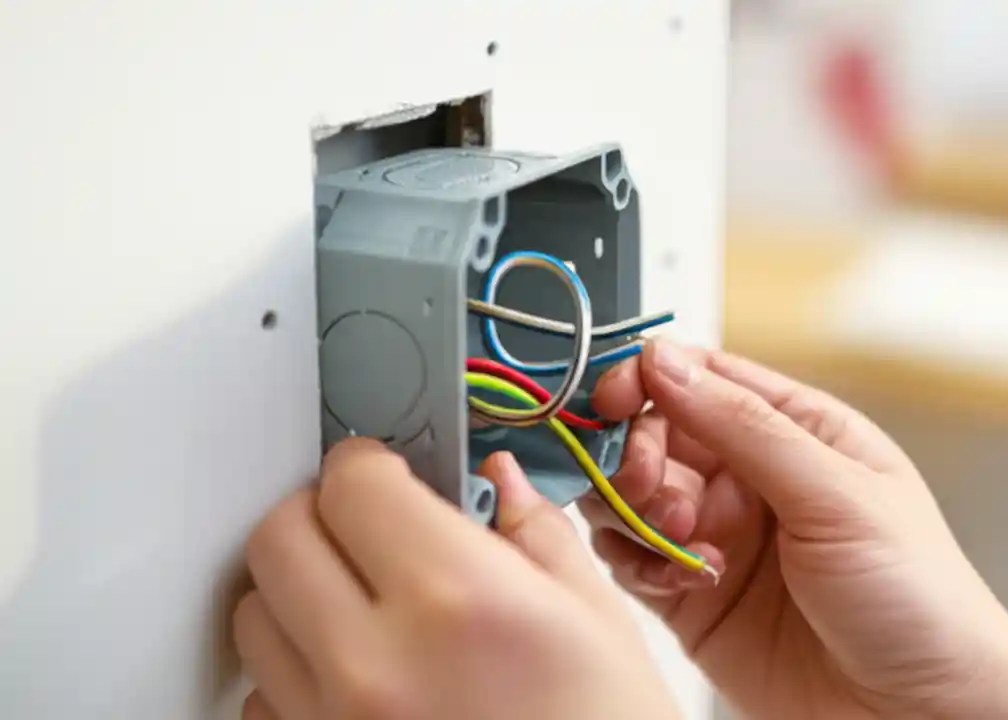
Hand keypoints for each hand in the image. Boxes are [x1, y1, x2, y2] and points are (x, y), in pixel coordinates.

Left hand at [233, 438, 680, 719]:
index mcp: (460, 599)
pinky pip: (263, 700)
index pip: (353, 483)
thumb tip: (499, 484)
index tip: (387, 472)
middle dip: (321, 514)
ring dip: (300, 590)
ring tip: (364, 603)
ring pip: (255, 615)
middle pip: (279, 537)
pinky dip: (296, 674)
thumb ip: (537, 535)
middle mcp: (377, 662)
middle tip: (368, 524)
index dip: (371, 464)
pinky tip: (359, 676)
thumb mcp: (598, 621)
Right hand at [584, 340, 1007, 719]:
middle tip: (650, 486)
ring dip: (634, 510)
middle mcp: (750, 477)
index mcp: (798, 430)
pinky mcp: (692, 597)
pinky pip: (631, 560)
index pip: (703, 377)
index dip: (647, 377)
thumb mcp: (838, 495)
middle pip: (655, 434)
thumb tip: (662, 361)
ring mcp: (718, 536)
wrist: (924, 715)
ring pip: (631, 496)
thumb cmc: (919, 597)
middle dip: (638, 453)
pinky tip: (682, 579)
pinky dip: (636, 561)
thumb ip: (744, 426)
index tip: (612, 396)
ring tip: (679, 538)